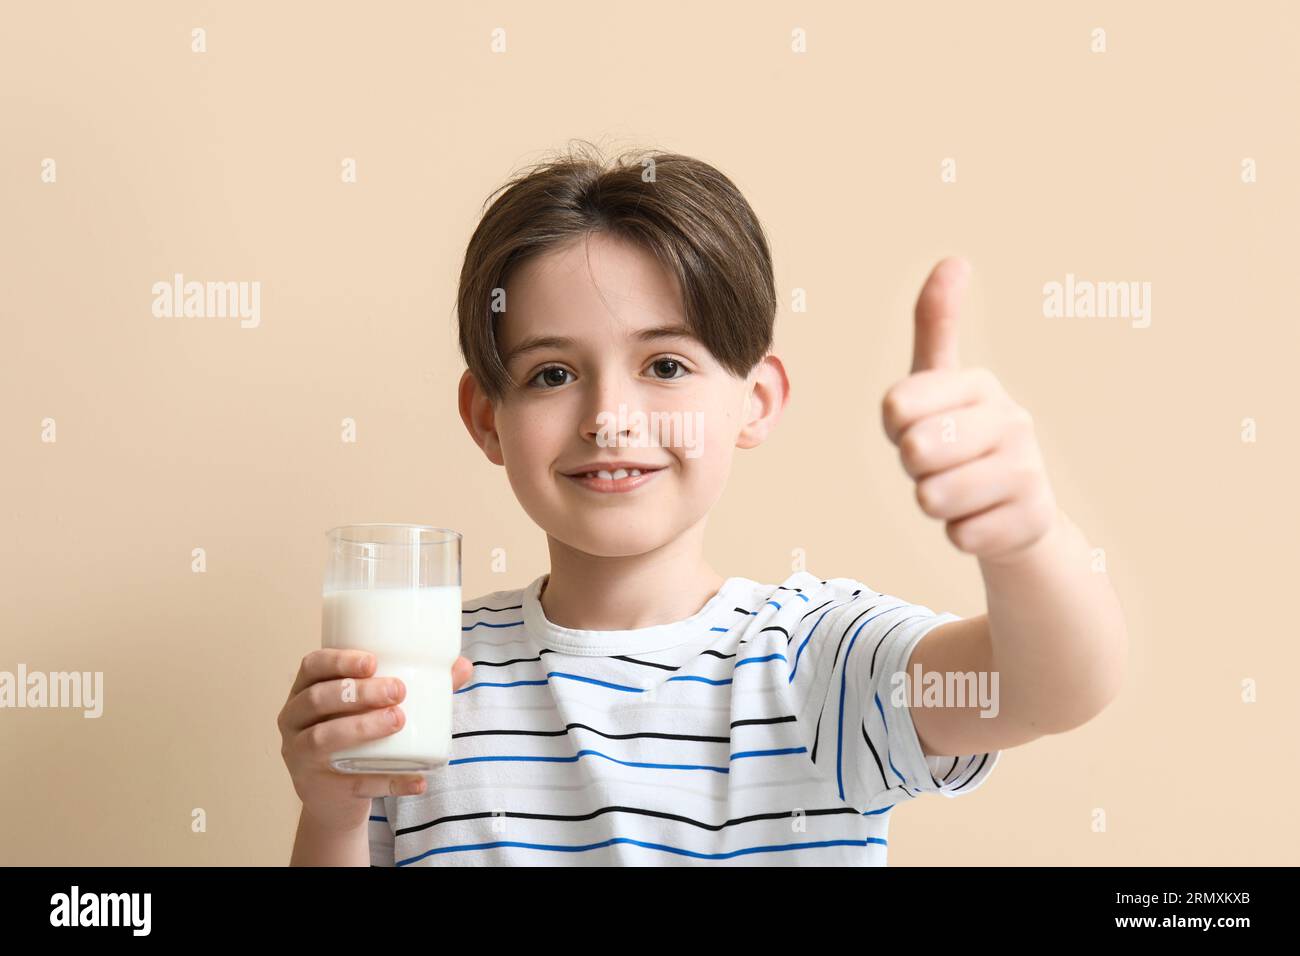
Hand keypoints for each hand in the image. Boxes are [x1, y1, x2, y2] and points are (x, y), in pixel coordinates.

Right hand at [278, 649, 474, 833]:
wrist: (337, 797)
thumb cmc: (358, 736)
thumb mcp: (374, 708)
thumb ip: (420, 686)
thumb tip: (464, 666)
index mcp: (305, 691)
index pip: (312, 666)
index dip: (339, 660)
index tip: (373, 661)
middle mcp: (294, 721)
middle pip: (317, 698)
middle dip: (358, 692)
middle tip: (398, 690)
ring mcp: (300, 756)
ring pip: (322, 738)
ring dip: (362, 728)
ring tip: (398, 720)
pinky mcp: (318, 788)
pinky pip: (353, 785)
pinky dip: (389, 782)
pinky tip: (418, 781)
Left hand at [881, 257, 1058, 563]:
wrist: (1019, 515)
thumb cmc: (962, 444)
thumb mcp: (940, 385)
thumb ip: (937, 325)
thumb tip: (954, 258)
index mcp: (979, 384)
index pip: (895, 407)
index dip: (897, 429)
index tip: (922, 428)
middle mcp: (1012, 419)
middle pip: (916, 451)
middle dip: (915, 469)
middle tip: (939, 466)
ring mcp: (1028, 470)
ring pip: (934, 497)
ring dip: (934, 502)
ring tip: (959, 493)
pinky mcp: (1032, 520)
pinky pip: (959, 535)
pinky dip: (959, 534)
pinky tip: (982, 520)